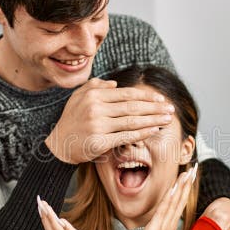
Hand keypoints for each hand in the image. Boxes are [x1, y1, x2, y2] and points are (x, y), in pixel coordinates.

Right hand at [45, 77, 175, 163]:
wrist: (58, 144)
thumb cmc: (72, 120)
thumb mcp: (79, 97)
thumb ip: (96, 87)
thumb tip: (115, 84)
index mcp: (94, 95)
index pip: (127, 94)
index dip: (146, 96)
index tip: (161, 99)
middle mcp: (96, 108)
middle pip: (133, 107)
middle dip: (155, 107)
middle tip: (170, 108)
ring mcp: (97, 125)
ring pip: (132, 121)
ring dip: (153, 119)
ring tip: (167, 119)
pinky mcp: (99, 142)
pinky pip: (126, 136)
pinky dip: (142, 133)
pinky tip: (154, 130)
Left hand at [132, 164, 197, 229]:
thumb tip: (157, 229)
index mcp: (169, 228)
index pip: (179, 205)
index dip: (185, 191)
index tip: (189, 178)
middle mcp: (169, 225)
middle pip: (180, 201)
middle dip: (187, 184)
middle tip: (194, 169)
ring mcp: (164, 227)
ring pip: (175, 203)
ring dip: (182, 187)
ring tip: (188, 172)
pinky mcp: (156, 229)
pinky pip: (165, 210)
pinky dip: (171, 198)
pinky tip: (175, 187)